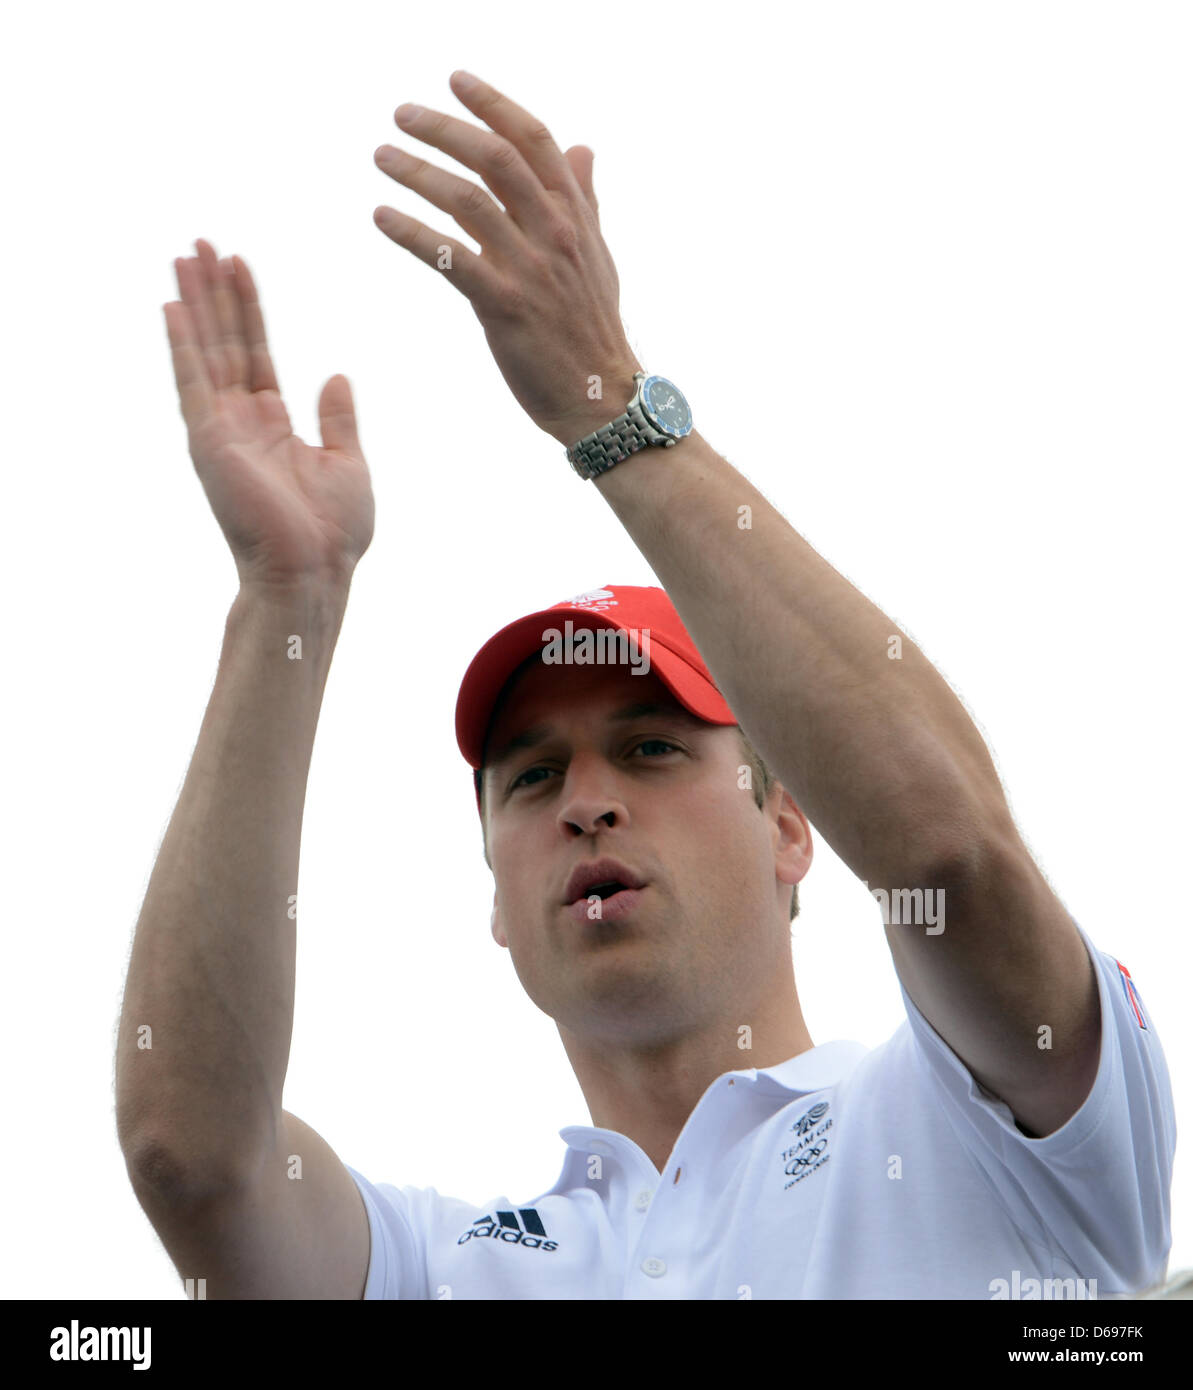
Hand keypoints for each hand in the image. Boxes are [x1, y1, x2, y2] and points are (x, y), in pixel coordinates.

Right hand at [163, 239, 374, 591]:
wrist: (315, 571)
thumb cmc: (333, 532)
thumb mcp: (348, 462)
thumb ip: (338, 418)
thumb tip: (337, 374)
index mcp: (273, 424)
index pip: (255, 352)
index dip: (247, 308)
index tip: (239, 264)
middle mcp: (241, 422)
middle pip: (225, 342)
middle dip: (215, 292)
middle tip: (201, 243)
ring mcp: (222, 430)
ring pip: (206, 352)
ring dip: (197, 304)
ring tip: (185, 256)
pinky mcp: (210, 442)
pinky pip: (194, 384)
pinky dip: (184, 345)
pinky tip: (174, 306)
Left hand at [373, 71, 642, 446]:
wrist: (602, 398)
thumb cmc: (593, 329)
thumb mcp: (598, 256)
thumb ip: (584, 199)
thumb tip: (581, 148)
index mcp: (575, 215)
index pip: (534, 141)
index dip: (494, 104)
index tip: (456, 80)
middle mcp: (555, 233)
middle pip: (495, 158)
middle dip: (444, 128)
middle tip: (402, 114)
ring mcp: (530, 269)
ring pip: (468, 200)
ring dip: (418, 172)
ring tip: (382, 157)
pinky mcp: (504, 307)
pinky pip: (450, 257)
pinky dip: (412, 232)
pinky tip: (382, 217)